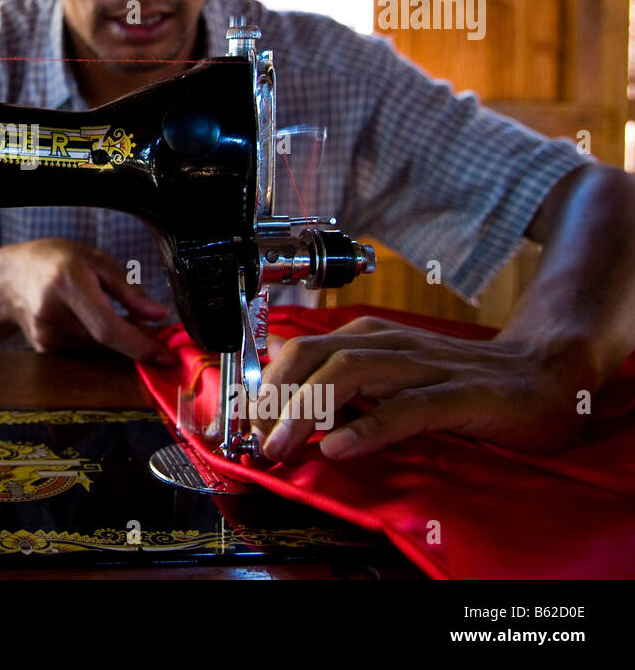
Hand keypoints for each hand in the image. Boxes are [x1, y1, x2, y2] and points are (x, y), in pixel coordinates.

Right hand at [0, 238, 173, 364]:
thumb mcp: (96, 260)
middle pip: (106, 340)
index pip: (107, 326)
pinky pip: (83, 351)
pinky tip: (82, 318)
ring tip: (101, 308)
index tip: (166, 356)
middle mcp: (52, 312)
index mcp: (68, 283)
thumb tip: (159, 315)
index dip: (139, 345)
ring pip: (96, 347)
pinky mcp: (44, 349)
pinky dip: (93, 339)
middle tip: (146, 325)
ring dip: (111, 336)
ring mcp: (44, 335)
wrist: (9, 278)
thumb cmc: (57, 261)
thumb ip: (128, 289)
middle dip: (133, 339)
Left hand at [252, 315, 596, 461]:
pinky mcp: (461, 394)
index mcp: (367, 339)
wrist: (541, 376)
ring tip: (284, 443)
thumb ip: (338, 384)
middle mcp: (389, 344)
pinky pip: (408, 407)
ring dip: (308, 410)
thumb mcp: (386, 379)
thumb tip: (280, 387)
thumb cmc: (457, 383)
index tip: (244, 425)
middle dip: (275, 395)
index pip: (297, 351)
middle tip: (257, 437)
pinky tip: (341, 446)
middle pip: (313, 355)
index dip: (264, 387)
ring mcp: (425, 366)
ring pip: (351, 372)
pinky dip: (370, 427)